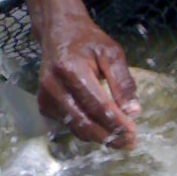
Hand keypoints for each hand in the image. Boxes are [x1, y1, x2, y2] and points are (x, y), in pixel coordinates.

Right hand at [37, 8, 139, 147]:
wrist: (57, 32)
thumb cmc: (87, 41)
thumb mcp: (111, 53)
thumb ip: (123, 82)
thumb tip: (133, 111)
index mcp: (70, 70)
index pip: (97, 105)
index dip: (116, 123)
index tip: (133, 134)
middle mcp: (53, 86)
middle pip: (84, 122)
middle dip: (109, 136)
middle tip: (129, 143)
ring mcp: (45, 97)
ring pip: (76, 127)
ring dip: (99, 137)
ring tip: (119, 139)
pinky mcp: (43, 104)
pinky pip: (68, 124)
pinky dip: (86, 130)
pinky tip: (101, 128)